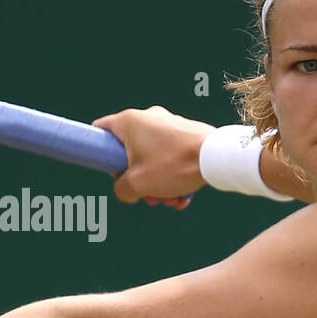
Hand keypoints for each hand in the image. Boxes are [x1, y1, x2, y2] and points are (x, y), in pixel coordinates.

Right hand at [92, 105, 214, 208]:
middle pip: (129, 151)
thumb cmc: (173, 165)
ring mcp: (170, 124)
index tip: (111, 171)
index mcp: (130, 121)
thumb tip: (126, 191)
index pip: (100, 129)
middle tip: (145, 195)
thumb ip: (121, 190)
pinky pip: (171, 157)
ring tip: (168, 200)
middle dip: (136, 178)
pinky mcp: (187, 133)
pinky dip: (172, 177)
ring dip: (156, 183)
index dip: (99, 153)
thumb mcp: (137, 184)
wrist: (217, 158)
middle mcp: (149, 117)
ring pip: (153, 157)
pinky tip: (181, 197)